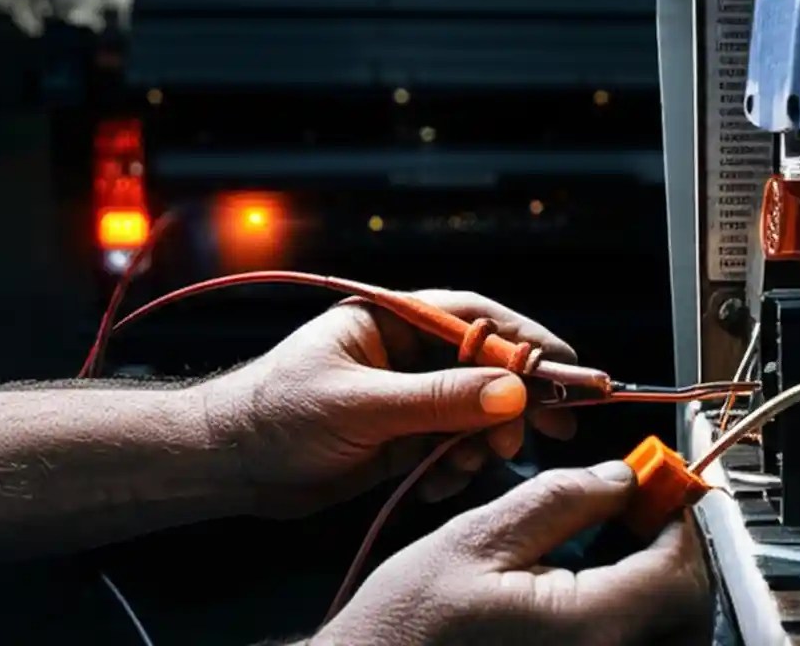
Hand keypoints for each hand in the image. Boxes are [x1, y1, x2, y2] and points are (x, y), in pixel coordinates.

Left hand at [204, 290, 579, 515]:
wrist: (229, 466)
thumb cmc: (276, 414)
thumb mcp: (360, 404)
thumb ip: (437, 399)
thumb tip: (512, 392)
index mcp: (394, 320)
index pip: (477, 319)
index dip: (528, 340)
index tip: (570, 369)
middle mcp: (408, 355)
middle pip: (488, 367)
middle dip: (519, 398)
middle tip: (557, 428)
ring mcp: (409, 398)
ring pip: (476, 412)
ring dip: (487, 439)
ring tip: (479, 462)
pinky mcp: (405, 439)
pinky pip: (454, 447)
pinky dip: (459, 466)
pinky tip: (442, 481)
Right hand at [316, 462, 712, 645]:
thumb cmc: (405, 629)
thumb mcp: (476, 542)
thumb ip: (556, 503)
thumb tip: (618, 478)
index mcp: (588, 628)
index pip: (678, 572)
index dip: (676, 521)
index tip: (657, 489)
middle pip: (687, 613)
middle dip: (674, 558)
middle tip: (638, 518)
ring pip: (669, 637)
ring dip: (661, 593)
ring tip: (618, 553)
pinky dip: (636, 622)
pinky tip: (596, 594)